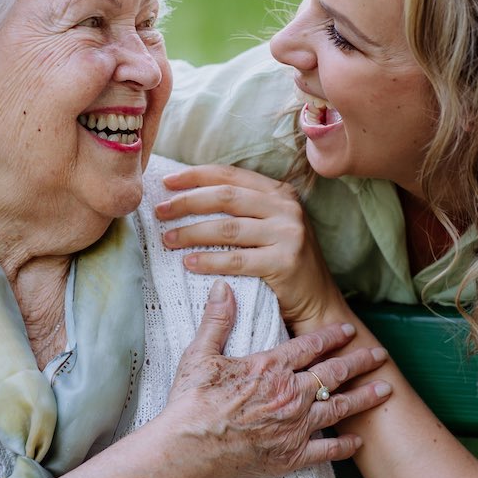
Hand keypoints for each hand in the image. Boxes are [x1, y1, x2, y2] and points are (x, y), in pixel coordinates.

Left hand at [157, 165, 341, 329]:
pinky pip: (235, 259)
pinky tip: (188, 263)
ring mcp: (288, 234)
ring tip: (167, 239)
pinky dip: (208, 261)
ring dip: (191, 233)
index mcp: (280, 192)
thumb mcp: (271, 224)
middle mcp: (286, 208)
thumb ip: (243, 208)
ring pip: (227, 228)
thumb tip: (189, 196)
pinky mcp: (284, 261)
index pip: (231, 175)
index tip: (167, 182)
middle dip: (187, 202)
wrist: (318, 301)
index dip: (196, 176)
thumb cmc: (283, 261)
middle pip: (226, 197)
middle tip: (160, 211)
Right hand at [161, 280, 390, 477]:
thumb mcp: (200, 354)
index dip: (331, 335)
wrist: (191, 452)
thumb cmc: (193, 404)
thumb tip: (223, 287)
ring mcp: (295, 426)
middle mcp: (291, 394)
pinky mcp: (292, 456)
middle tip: (379, 354)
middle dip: (359, 361)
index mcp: (271, 367)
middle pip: (333, 373)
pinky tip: (359, 440)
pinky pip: (327, 450)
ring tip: (385, 390)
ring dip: (364, 397)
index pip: (310, 345)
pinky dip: (346, 445)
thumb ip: (216, 320)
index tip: (348, 329)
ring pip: (339, 408)